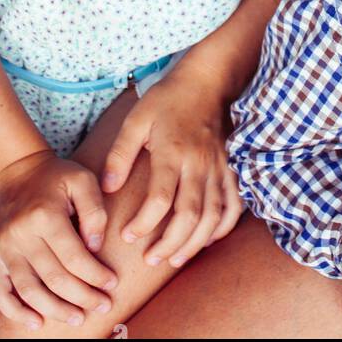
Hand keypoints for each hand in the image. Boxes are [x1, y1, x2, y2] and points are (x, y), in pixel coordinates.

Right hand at [0, 149, 118, 329]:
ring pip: (29, 291)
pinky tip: (36, 322)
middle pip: (54, 279)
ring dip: (55, 310)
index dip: (96, 275)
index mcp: (45, 215)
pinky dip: (16, 311)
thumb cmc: (56, 177)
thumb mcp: (83, 180)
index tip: (112, 284)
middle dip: (82, 297)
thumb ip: (94, 211)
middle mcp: (20, 234)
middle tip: (102, 306)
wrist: (17, 170)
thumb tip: (95, 247)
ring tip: (77, 318)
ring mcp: (3, 248)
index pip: (74, 258)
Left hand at [100, 59, 243, 268]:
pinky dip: (223, 227)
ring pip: (213, 217)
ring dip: (194, 243)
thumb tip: (108, 188)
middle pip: (190, 216)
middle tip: (150, 260)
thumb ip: (120, 154)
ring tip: (174, 259)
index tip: (127, 236)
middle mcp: (199, 164)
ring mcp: (218, 168)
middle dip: (170, 244)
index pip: (160, 199)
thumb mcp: (135, 120)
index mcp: (173, 152)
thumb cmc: (167, 100)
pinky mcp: (230, 168)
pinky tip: (207, 240)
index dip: (144, 224)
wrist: (206, 81)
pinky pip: (233, 205)